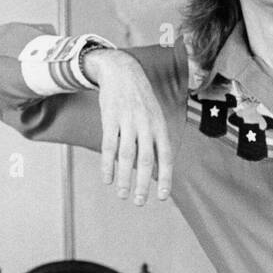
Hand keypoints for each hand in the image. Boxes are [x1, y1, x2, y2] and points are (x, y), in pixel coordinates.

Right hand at [87, 50, 172, 204]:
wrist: (121, 70)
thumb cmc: (140, 99)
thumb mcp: (155, 115)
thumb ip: (156, 140)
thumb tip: (157, 169)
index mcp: (159, 126)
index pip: (165, 156)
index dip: (165, 177)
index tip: (162, 197)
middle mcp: (145, 124)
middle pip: (145, 159)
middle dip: (143, 183)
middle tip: (140, 202)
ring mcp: (127, 121)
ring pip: (126, 155)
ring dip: (124, 178)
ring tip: (123, 195)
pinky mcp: (110, 118)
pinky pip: (109, 145)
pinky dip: (108, 164)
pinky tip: (107, 179)